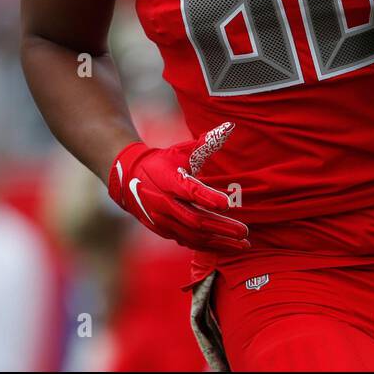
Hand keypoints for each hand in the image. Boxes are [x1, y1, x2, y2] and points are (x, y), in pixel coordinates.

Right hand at [107, 122, 249, 251]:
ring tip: (243, 244)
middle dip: (221, 227)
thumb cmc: (162, 162)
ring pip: (193, 236)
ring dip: (219, 242)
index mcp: (168, 180)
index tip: (227, 203)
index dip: (207, 197)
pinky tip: (226, 246)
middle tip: (244, 231)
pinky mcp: (164, 230)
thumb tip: (230, 127)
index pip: (189, 191)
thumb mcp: (180, 151)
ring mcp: (163, 220)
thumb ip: (205, 143)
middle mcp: (164, 202)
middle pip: (195, 219)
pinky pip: (187, 241)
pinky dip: (207, 246)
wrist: (128, 179)